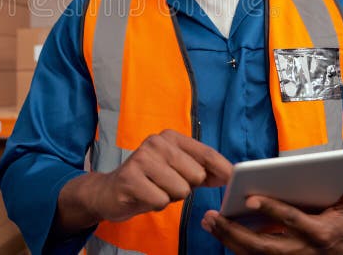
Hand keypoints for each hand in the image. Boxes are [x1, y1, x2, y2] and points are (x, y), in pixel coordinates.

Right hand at [55, 129, 231, 233]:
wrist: (109, 192)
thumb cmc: (149, 181)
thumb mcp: (178, 171)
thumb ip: (202, 171)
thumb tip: (229, 174)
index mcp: (170, 137)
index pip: (206, 153)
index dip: (222, 169)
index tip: (233, 179)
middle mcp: (156, 142)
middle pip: (196, 175)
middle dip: (187, 188)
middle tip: (167, 185)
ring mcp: (141, 158)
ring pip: (180, 190)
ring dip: (170, 197)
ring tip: (155, 190)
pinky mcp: (130, 178)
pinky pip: (161, 201)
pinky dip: (156, 204)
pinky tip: (144, 196)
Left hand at [201, 172, 342, 254]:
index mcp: (319, 232)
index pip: (291, 220)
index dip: (271, 210)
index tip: (249, 199)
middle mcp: (302, 251)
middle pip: (263, 246)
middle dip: (236, 233)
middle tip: (213, 216)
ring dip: (229, 239)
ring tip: (209, 221)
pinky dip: (235, 246)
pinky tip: (219, 230)